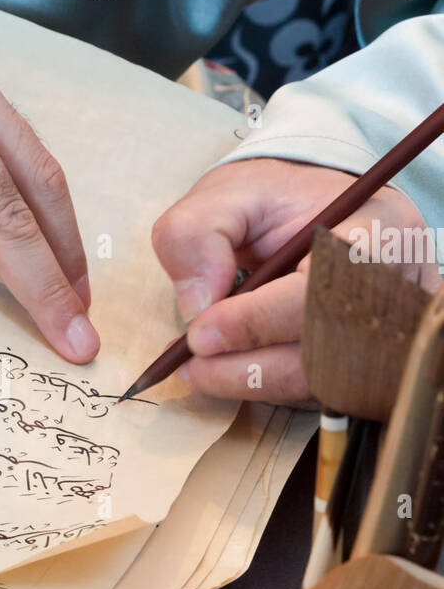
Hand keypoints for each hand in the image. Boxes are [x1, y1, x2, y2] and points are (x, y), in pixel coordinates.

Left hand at [151, 158, 440, 404]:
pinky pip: (319, 395)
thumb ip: (199, 232)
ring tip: (202, 370)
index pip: (324, 288)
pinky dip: (269, 389)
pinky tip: (232, 372)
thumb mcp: (229, 194)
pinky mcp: (371, 365)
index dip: (258, 320)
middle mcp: (394, 287)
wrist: (311, 215)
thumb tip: (197, 304)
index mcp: (374, 231)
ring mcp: (388, 332)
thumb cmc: (274, 203)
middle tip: (193, 364)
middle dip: (250, 365)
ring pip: (322, 383)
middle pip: (327, 348)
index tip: (200, 333)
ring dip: (254, 384)